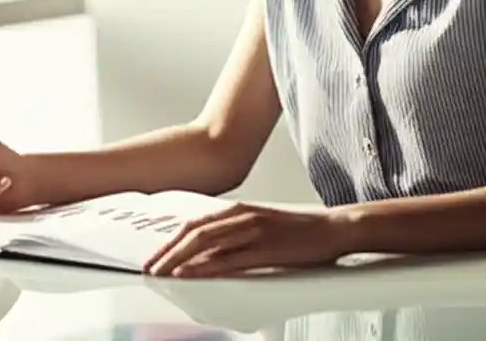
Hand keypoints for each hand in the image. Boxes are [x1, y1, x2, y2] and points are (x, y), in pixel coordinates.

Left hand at [143, 203, 352, 277]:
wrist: (335, 228)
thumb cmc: (302, 231)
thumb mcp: (263, 225)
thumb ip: (238, 234)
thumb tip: (213, 251)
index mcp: (240, 210)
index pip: (195, 224)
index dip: (171, 240)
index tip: (156, 255)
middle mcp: (242, 216)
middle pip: (193, 232)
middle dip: (167, 251)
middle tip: (149, 267)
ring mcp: (253, 231)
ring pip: (205, 243)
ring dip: (178, 259)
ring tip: (161, 273)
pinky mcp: (266, 248)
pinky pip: (228, 259)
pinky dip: (204, 266)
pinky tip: (190, 273)